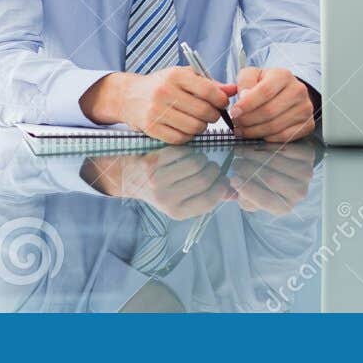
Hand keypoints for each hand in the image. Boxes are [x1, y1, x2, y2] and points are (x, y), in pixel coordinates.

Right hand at [81, 66, 233, 143]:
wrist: (128, 96)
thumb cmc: (162, 85)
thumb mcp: (184, 76)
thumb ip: (209, 83)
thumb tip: (233, 90)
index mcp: (176, 76)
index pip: (208, 91)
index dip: (221, 100)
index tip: (222, 103)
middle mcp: (165, 93)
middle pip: (204, 112)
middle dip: (214, 116)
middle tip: (212, 114)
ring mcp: (156, 111)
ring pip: (194, 127)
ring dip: (202, 127)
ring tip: (199, 121)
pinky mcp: (151, 128)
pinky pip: (180, 138)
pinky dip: (188, 136)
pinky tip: (186, 128)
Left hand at [85, 147, 235, 219]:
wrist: (127, 177)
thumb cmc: (160, 188)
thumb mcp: (181, 199)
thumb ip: (207, 196)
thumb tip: (235, 194)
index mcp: (176, 212)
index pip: (211, 200)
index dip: (221, 186)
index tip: (220, 178)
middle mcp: (167, 199)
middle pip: (206, 179)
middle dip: (212, 169)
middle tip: (207, 165)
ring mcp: (158, 181)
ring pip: (196, 162)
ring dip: (200, 157)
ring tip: (194, 159)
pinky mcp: (152, 163)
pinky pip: (182, 151)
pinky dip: (186, 149)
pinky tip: (182, 153)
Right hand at [225, 141, 318, 214]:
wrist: (292, 166)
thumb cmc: (269, 183)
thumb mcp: (256, 196)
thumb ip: (244, 198)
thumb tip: (232, 193)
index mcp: (284, 207)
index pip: (266, 200)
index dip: (249, 190)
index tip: (233, 179)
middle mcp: (298, 193)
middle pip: (270, 179)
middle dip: (248, 169)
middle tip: (235, 162)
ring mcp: (306, 173)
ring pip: (276, 162)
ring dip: (254, 155)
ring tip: (241, 152)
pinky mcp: (308, 156)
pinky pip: (284, 149)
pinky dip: (267, 146)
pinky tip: (255, 146)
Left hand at [228, 67, 315, 142]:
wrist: (288, 91)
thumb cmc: (267, 84)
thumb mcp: (253, 75)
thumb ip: (245, 82)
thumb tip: (243, 97)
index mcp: (284, 75)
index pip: (265, 91)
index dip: (247, 104)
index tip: (234, 112)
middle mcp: (298, 91)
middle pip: (269, 111)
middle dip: (248, 120)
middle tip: (237, 123)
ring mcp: (305, 108)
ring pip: (275, 126)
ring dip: (254, 131)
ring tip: (243, 129)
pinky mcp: (308, 124)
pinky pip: (284, 137)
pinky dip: (268, 137)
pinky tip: (259, 133)